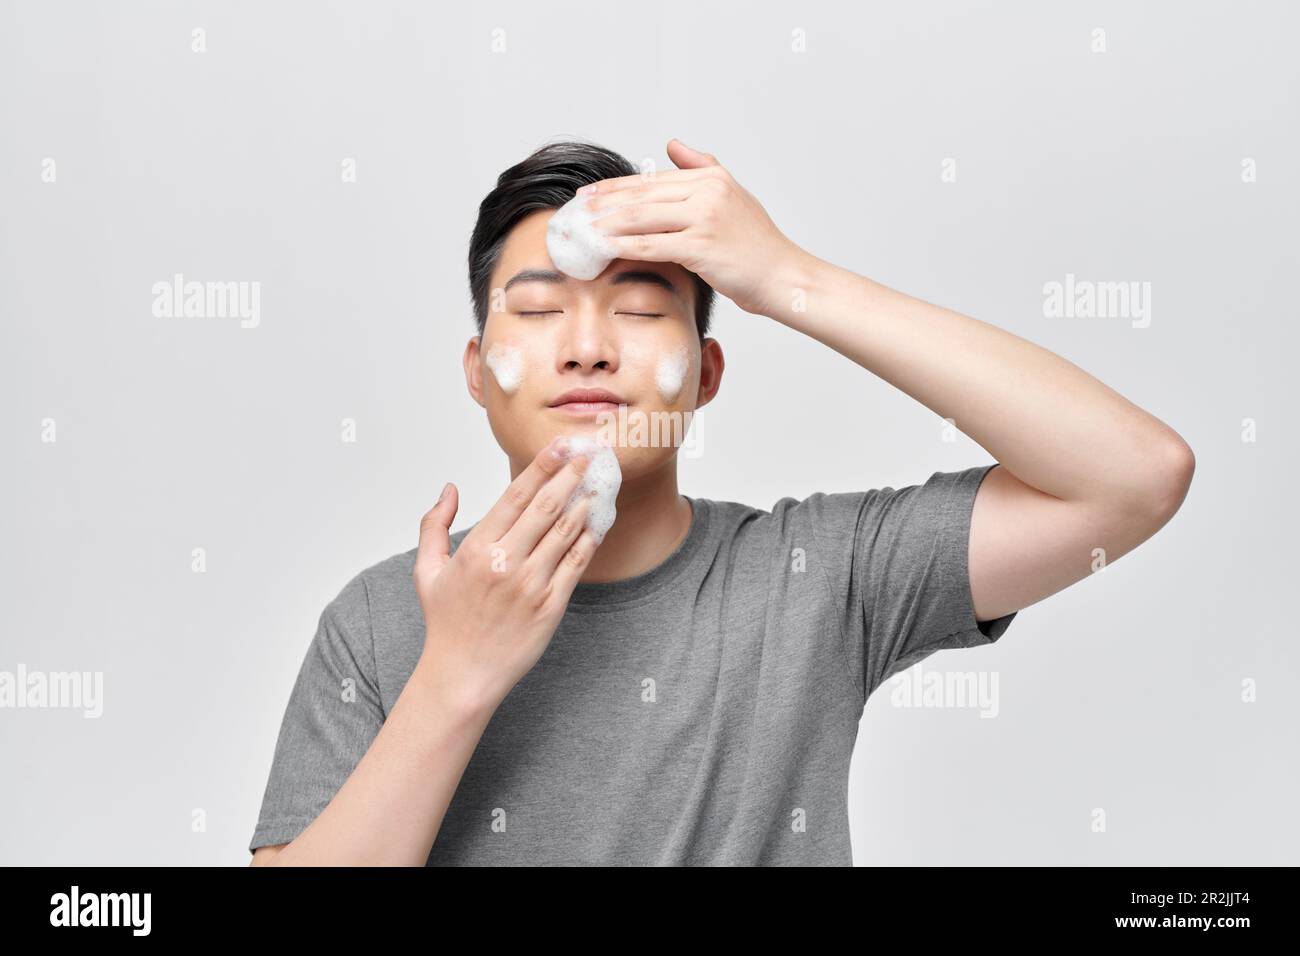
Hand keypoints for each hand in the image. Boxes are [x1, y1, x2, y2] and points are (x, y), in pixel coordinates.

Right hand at [413, 437, 596, 712]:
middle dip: (571, 474)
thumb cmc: (447, 623)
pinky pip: (577, 563)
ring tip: (599, 480)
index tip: (559, 445)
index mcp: (477, 548)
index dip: (541, 466)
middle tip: (590, 452)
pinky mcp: (551, 605)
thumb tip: (449, 489)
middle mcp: (506, 562)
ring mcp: (531, 584)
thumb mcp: (427, 571)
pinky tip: (599, 521)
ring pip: (567, 531)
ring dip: (586, 501)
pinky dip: (590, 538)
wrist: (463, 675)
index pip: (515, 496)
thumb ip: (434, 525)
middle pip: (547, 506)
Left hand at [579, 138, 806, 316]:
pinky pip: (652, 245)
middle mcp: (708, 191)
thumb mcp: (734, 195)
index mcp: (712, 177)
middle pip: (642, 196)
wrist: (784, 276)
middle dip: (603, 203)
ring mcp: (705, 218)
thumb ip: (702, 166)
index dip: (615, 187)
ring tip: (582, 230)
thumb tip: (672, 143)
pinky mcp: (702, 246)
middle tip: (574, 210)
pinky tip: (604, 249)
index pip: (652, 180)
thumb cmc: (758, 245)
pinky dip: (624, 247)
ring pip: (642, 217)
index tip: (588, 194)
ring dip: (606, 224)